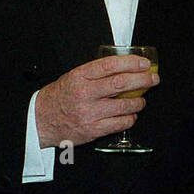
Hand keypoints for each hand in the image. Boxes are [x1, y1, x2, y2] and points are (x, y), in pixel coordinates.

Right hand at [35, 55, 157, 147]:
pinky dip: (130, 118)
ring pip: (124, 105)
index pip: (110, 65)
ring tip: (141, 100)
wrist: (40, 120)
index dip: (131, 63)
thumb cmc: (60, 97)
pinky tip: (131, 114)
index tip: (144, 63)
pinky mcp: (93, 130)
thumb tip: (127, 67)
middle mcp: (84, 94)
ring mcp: (89, 113)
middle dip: (143, 80)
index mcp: (79, 77)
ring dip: (139, 101)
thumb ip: (97, 73)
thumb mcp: (74, 77)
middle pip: (121, 83)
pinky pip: (120, 123)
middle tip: (153, 79)